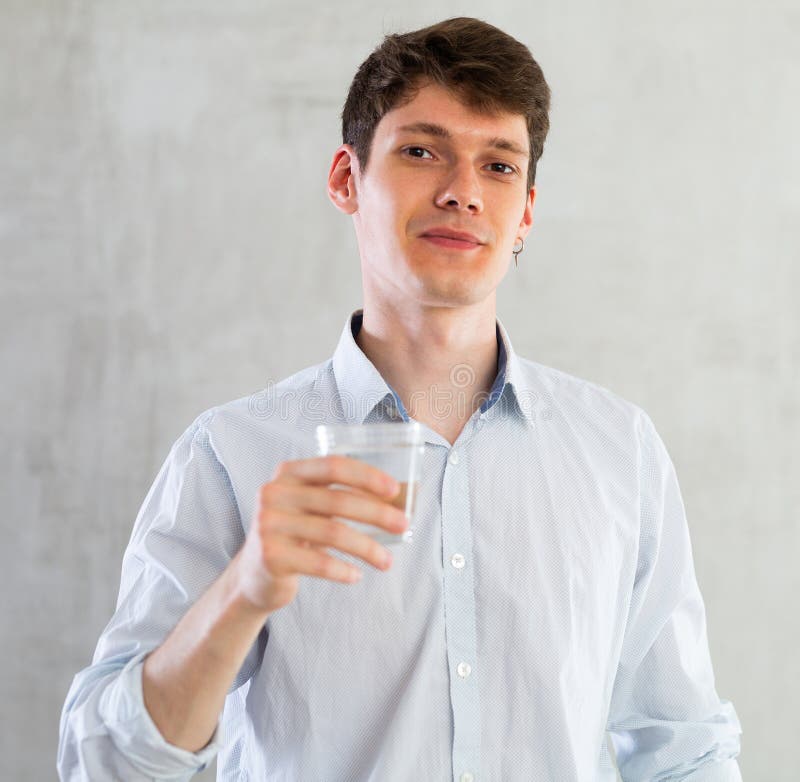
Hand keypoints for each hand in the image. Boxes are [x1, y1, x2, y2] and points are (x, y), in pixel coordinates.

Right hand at [233, 455, 406, 613]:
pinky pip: (318, 562)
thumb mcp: (313, 509)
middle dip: (377, 514)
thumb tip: (400, 498)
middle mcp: (275, 493)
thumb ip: (344, 498)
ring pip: (333, 533)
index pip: (333, 466)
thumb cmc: (295, 535)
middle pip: (337, 500)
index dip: (366, 476)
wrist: (254, 575)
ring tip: (386, 562)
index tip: (394, 490)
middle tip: (403, 526)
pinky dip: (343, 570)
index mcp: (289, 473)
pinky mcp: (270, 555)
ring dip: (367, 548)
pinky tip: (356, 575)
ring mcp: (269, 524)